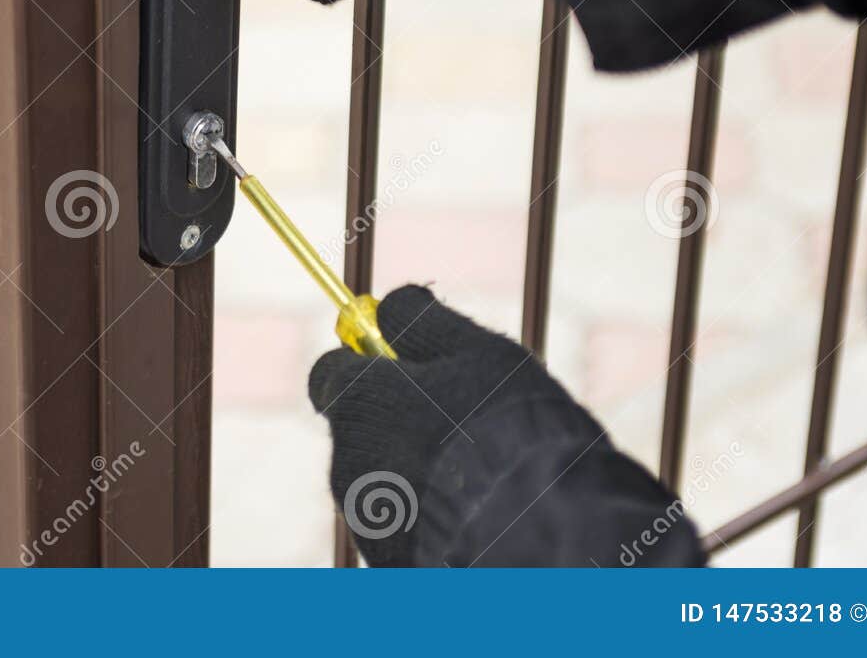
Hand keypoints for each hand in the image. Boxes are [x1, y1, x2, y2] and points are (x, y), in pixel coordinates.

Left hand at [310, 285, 697, 567]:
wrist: (536, 532)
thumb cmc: (508, 429)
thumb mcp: (475, 351)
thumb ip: (422, 321)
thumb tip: (391, 303)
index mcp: (357, 403)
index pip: (329, 374)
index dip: (365, 366)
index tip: (403, 365)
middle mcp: (346, 463)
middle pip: (358, 428)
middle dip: (396, 420)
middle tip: (458, 422)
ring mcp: (366, 519)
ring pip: (382, 478)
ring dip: (415, 469)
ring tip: (478, 473)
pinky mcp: (388, 562)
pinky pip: (402, 524)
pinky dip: (427, 515)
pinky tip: (474, 513)